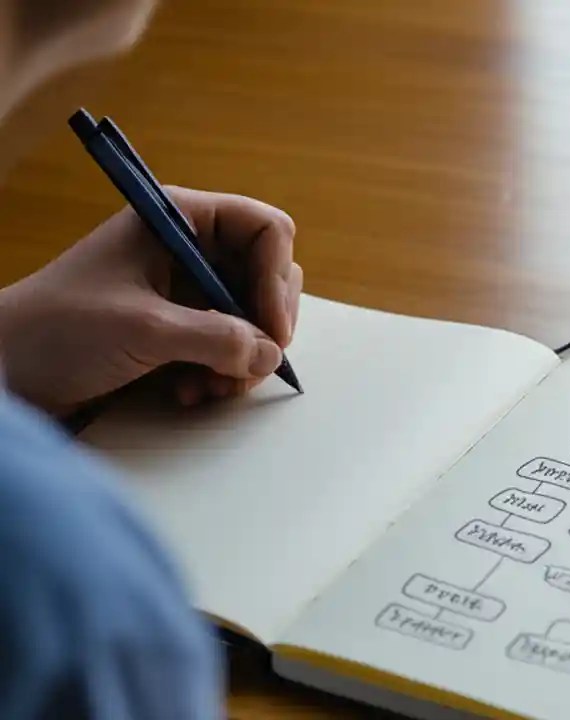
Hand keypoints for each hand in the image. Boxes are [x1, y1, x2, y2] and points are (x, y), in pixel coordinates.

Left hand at [0, 186, 301, 416]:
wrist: (5, 372)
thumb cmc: (58, 332)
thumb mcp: (146, 331)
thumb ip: (219, 339)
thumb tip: (270, 354)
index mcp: (179, 221)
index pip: (266, 230)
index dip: (276, 279)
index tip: (271, 330)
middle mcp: (189, 249)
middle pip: (268, 276)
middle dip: (264, 326)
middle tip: (247, 365)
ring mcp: (185, 289)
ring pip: (253, 316)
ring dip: (243, 358)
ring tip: (211, 386)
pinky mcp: (179, 327)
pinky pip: (229, 346)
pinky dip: (222, 372)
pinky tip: (191, 391)